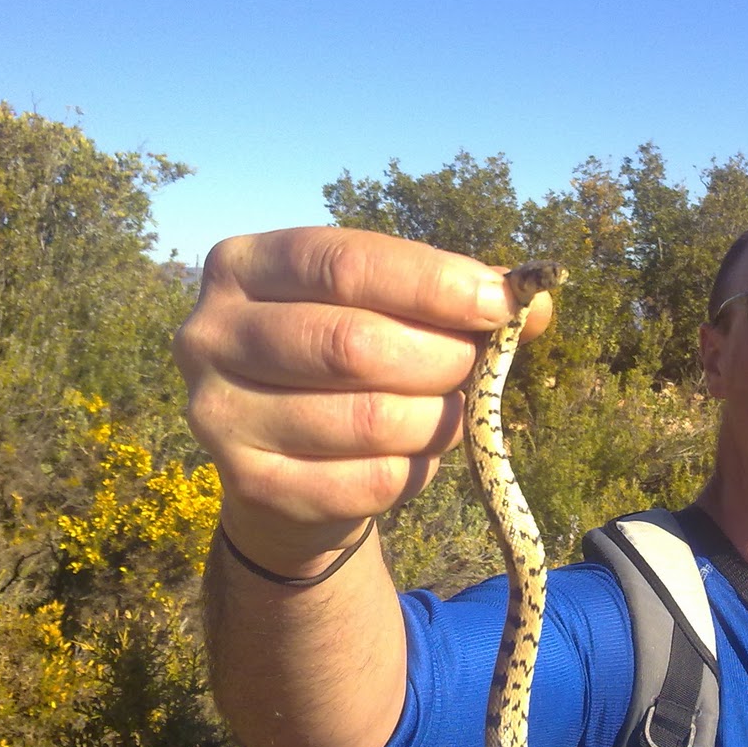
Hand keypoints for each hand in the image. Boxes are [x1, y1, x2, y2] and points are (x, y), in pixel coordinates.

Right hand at [172, 226, 549, 575]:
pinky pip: (366, 481)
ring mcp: (217, 413)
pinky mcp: (246, 483)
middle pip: (353, 344)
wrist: (290, 468)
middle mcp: (211, 333)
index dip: (434, 285)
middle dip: (440, 358)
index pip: (346, 262)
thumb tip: (536, 302)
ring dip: (435, 419)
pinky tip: (414, 457)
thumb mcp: (390, 312)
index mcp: (244, 264)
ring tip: (448, 413)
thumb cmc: (348, 366)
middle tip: (475, 367)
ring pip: (367, 419)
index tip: (500, 304)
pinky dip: (414, 470)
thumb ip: (456, 298)